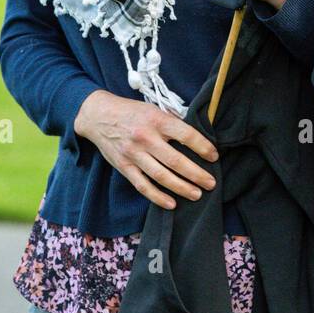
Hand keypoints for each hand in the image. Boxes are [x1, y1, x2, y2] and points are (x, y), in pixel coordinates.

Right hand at [74, 89, 218, 209]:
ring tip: (197, 194)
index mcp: (157, 120)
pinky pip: (143, 186)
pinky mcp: (124, 167)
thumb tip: (197, 137)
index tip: (214, 156)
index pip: (186, 135)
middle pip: (176, 160)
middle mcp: (145, 137)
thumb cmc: (132, 112)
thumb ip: (172, 122)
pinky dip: (158, 197)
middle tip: (211, 183)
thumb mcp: (154, 109)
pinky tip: (172, 203)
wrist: (99, 116)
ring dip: (181, 187)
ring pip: (161, 176)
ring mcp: (133, 154)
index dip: (203, 147)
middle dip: (197, 174)